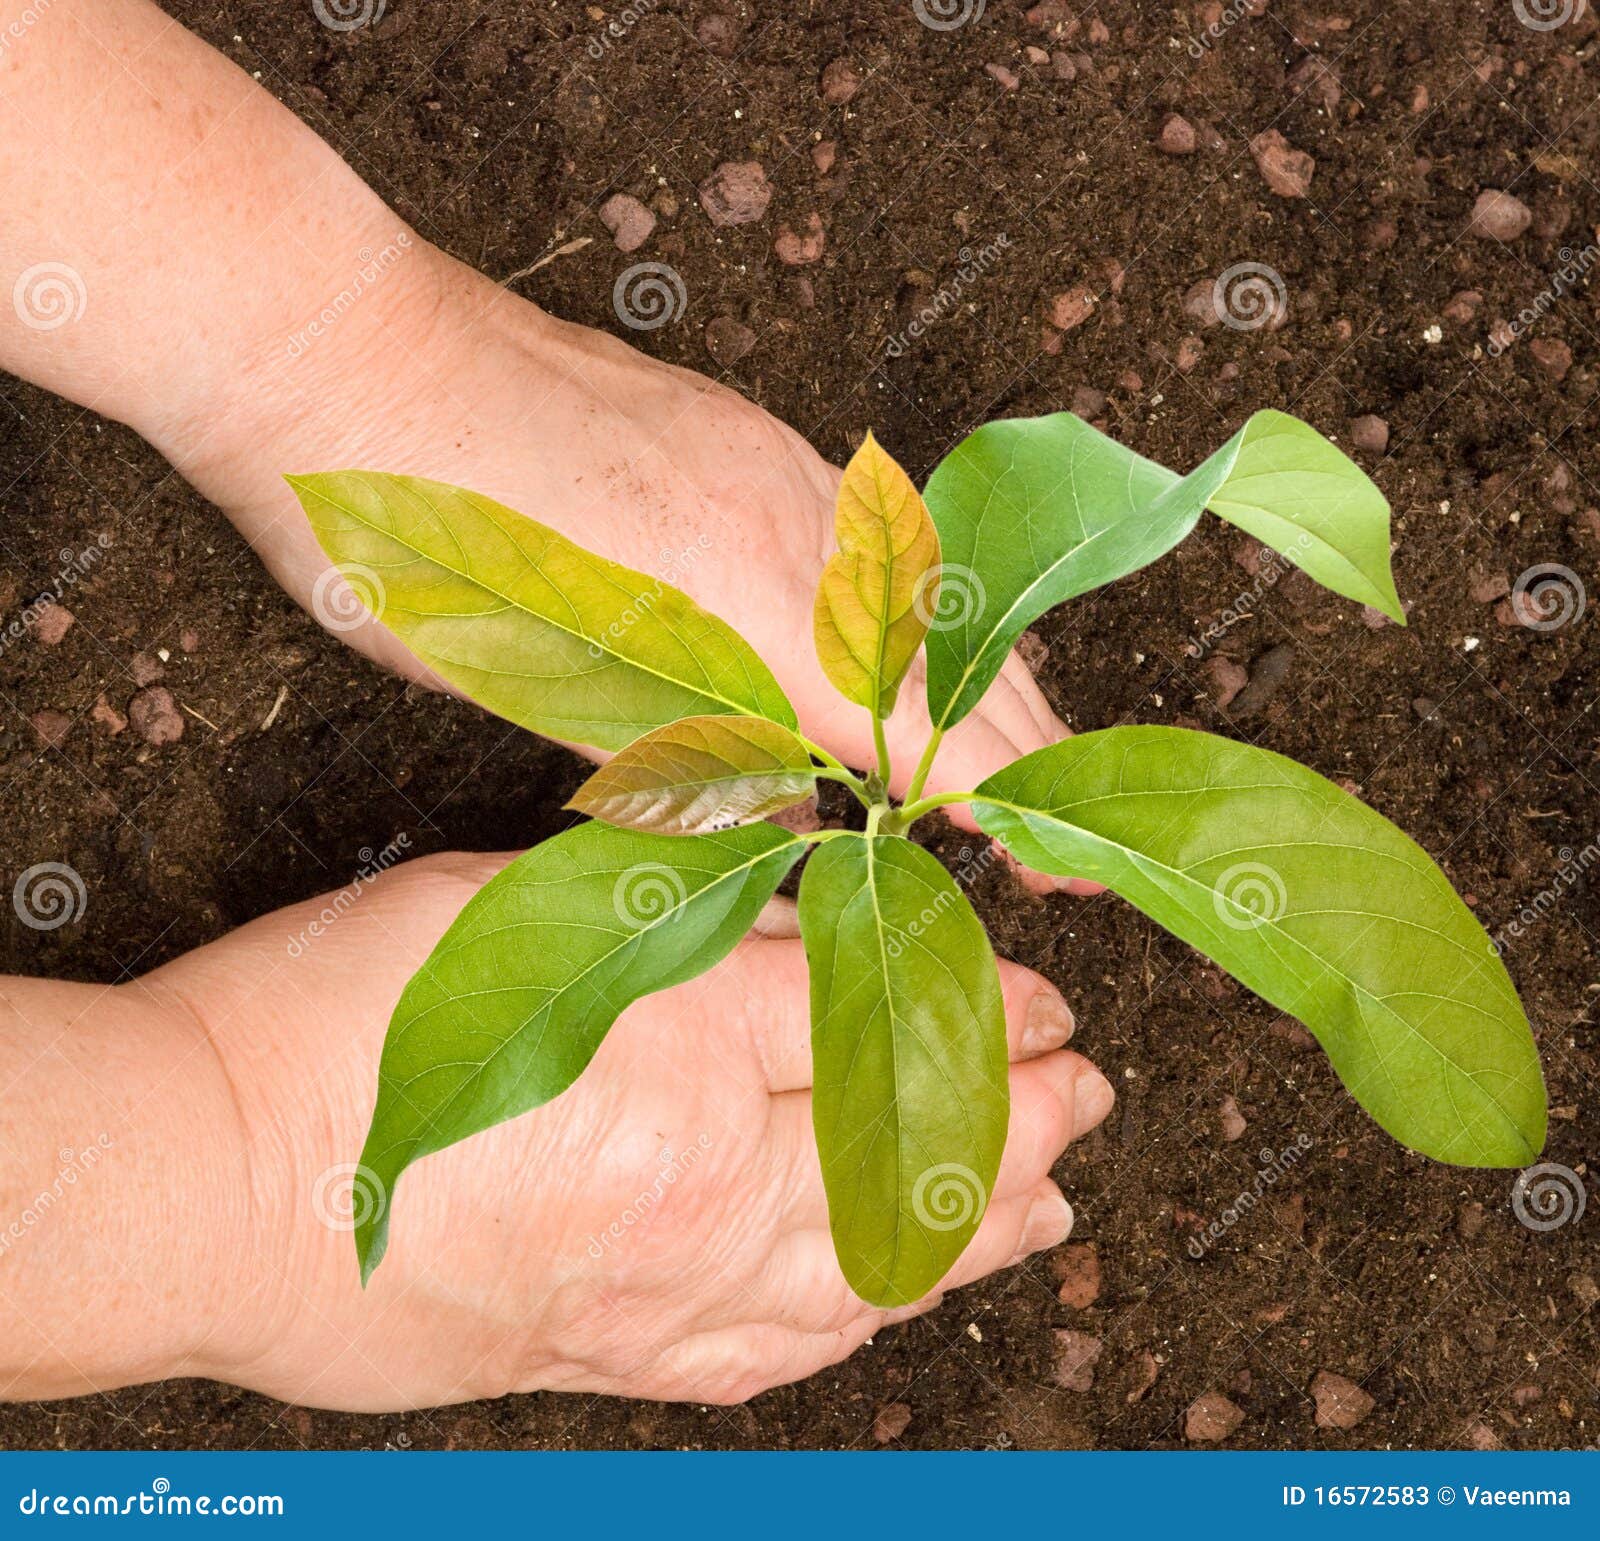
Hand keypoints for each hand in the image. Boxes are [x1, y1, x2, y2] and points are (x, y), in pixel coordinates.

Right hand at [151, 853, 1111, 1410]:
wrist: (204, 1178)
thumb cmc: (336, 1019)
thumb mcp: (524, 910)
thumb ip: (685, 923)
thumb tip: (809, 927)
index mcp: (682, 1048)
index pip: (884, 1020)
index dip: (986, 1008)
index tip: (1043, 1004)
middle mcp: (697, 1183)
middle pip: (912, 1152)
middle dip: (1029, 1118)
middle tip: (1093, 1093)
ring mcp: (660, 1287)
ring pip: (872, 1266)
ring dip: (982, 1229)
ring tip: (1054, 1201)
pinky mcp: (610, 1355)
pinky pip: (780, 1349)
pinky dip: (868, 1317)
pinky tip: (911, 1297)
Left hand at [168, 249, 1079, 863]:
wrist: (352, 351)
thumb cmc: (412, 535)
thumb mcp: (540, 690)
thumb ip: (675, 747)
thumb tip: (767, 810)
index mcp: (747, 597)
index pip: (915, 724)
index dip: (990, 804)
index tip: (1046, 865)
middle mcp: (791, 519)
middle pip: (947, 651)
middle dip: (1016, 747)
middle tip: (1043, 828)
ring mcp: (772, 460)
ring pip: (918, 586)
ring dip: (968, 677)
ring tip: (996, 749)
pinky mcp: (741, 430)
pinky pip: (866, 532)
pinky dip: (903, 607)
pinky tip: (893, 643)